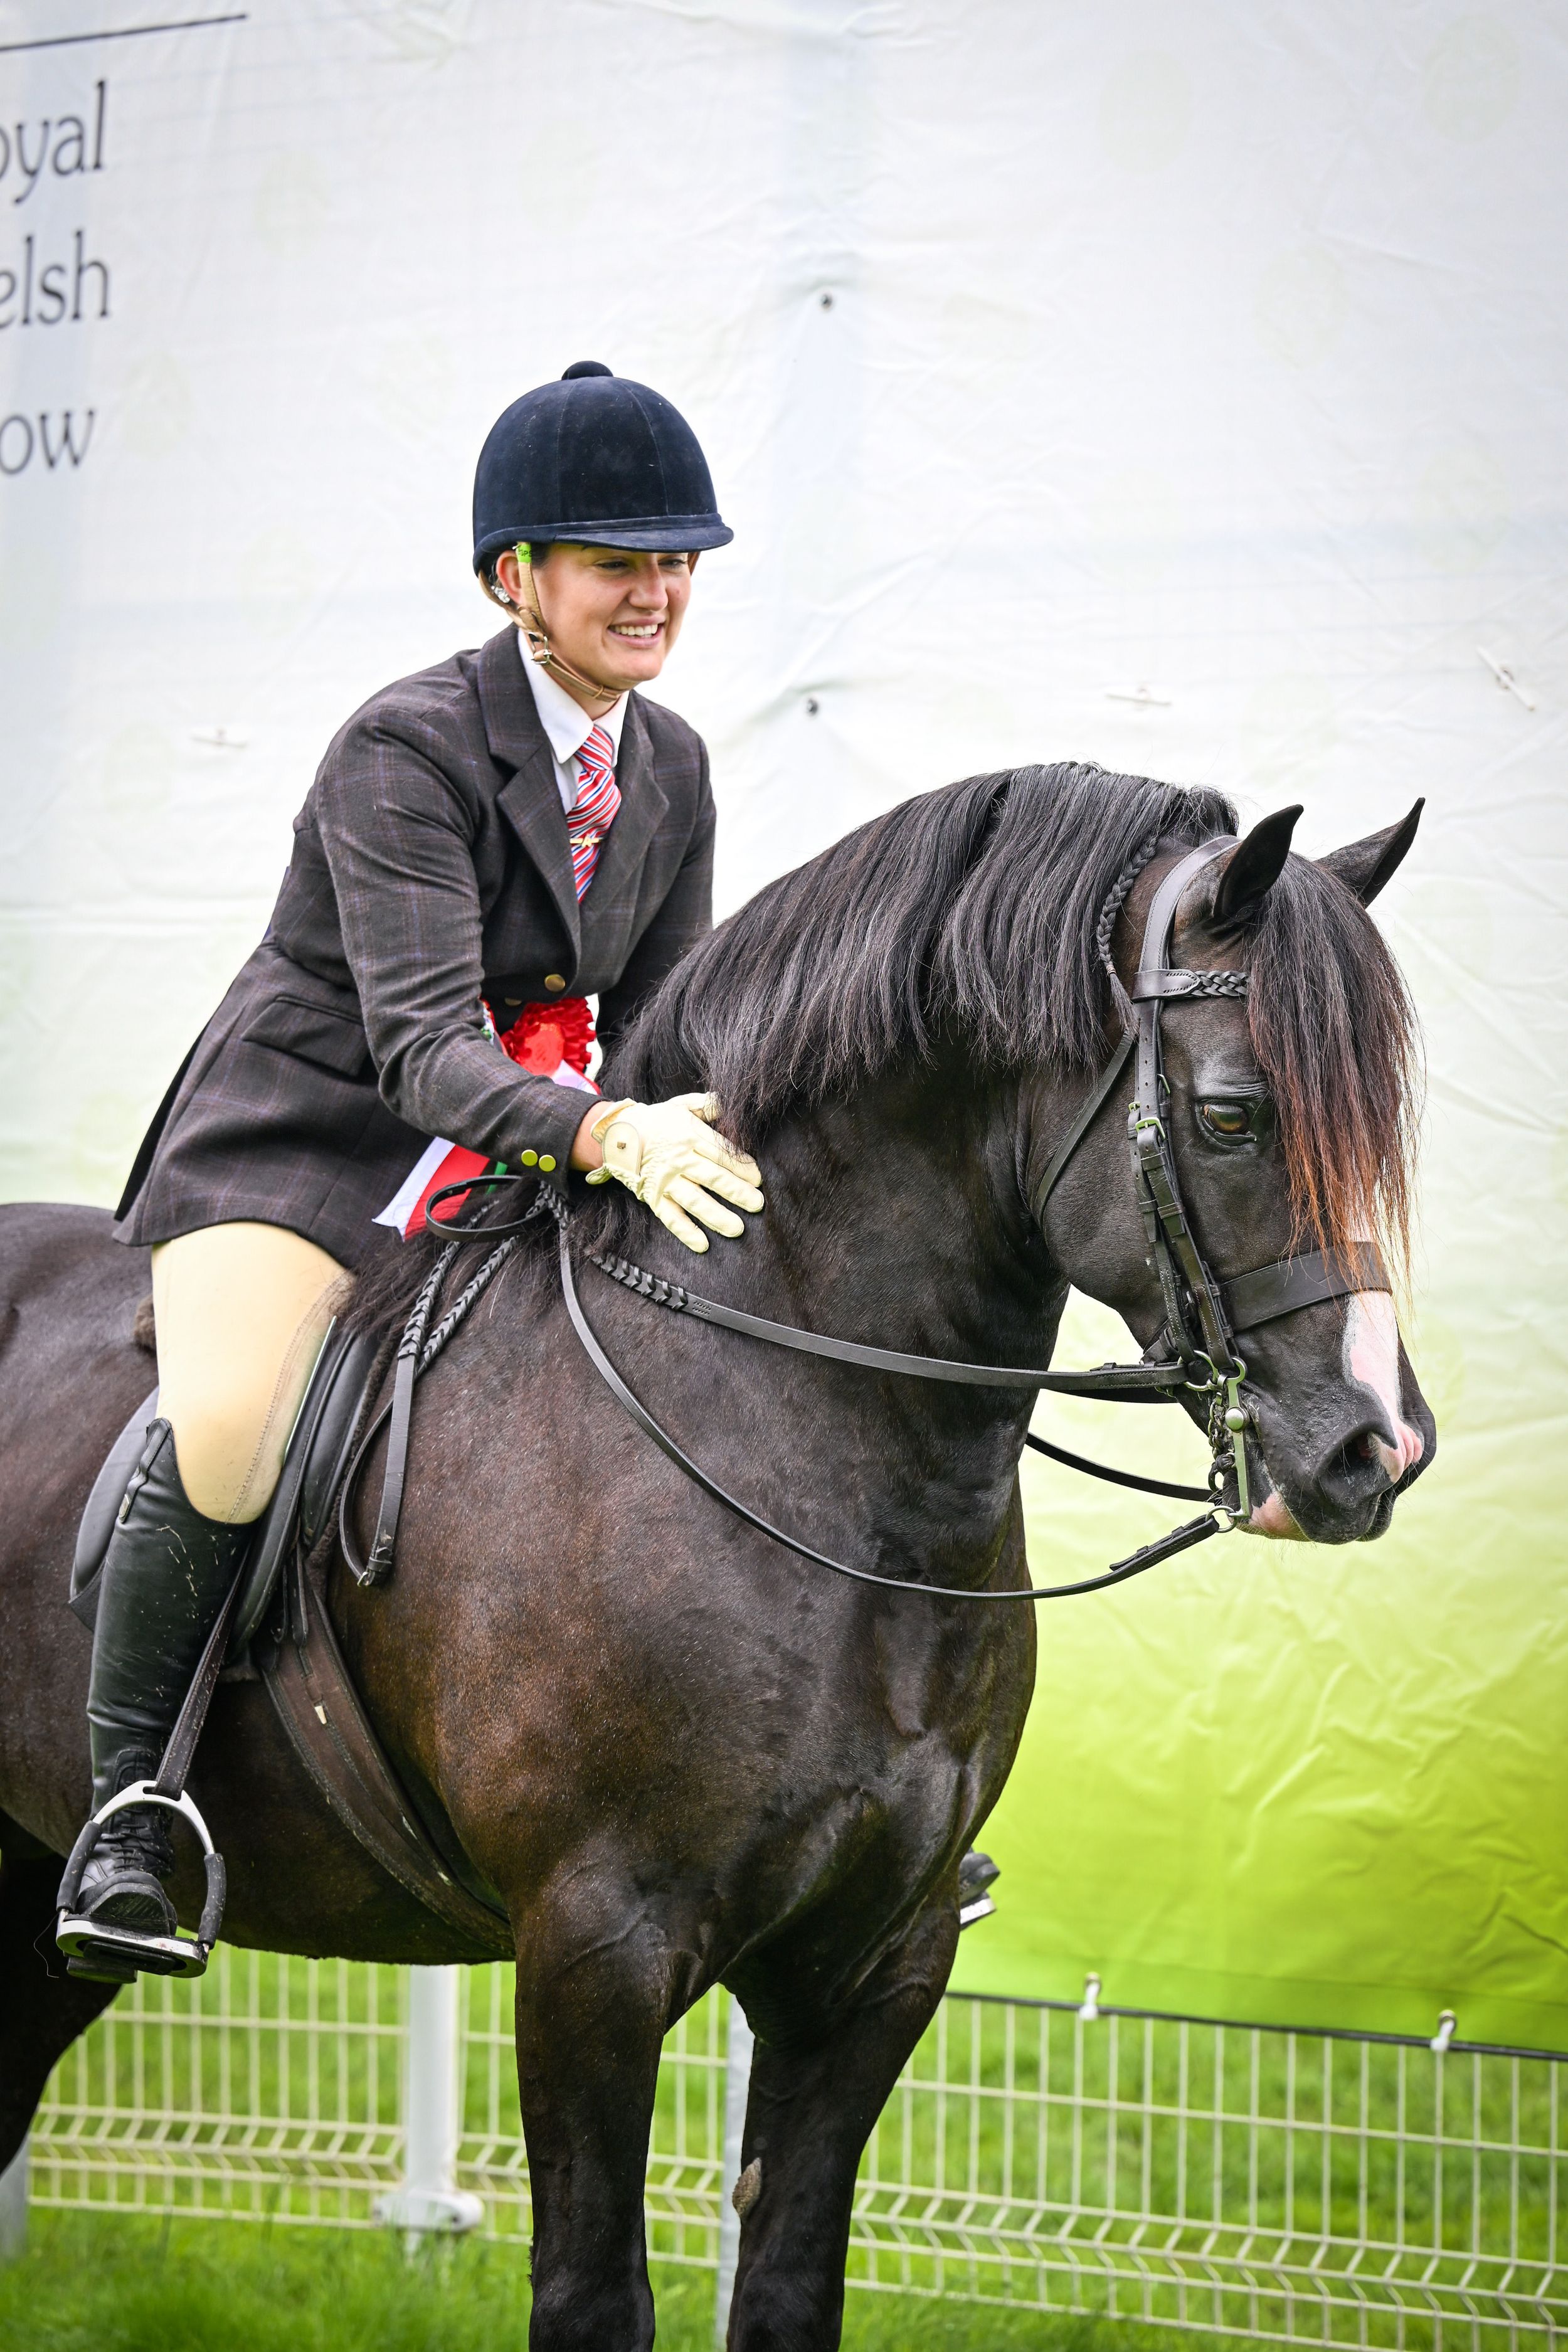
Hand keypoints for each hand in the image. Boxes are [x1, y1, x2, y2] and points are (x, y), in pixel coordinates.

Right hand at [581, 1093, 763, 1252]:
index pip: (721, 1154)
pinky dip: (685, 1232)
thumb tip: (728, 1104)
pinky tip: (703, 1244)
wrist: (616, 1133)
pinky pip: (671, 1217)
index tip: (758, 1179)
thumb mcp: (681, 1105)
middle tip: (757, 1204)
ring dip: (717, 1216)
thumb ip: (707, 1104)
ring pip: (695, 1200)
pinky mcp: (653, 1196)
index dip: (742, 1167)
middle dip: (737, 1192)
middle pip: (713, 1177)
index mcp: (690, 1136)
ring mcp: (666, 1180)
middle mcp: (680, 1159)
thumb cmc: (655, 1120)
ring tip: (737, 1228)